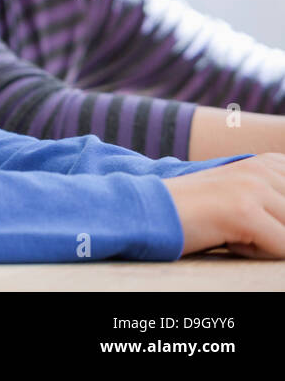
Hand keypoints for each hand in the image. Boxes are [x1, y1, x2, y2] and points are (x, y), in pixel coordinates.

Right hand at [163, 153, 284, 256]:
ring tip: (231, 231)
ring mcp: (253, 188)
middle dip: (275, 231)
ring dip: (266, 242)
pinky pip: (283, 248)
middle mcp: (262, 169)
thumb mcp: (240, 196)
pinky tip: (227, 238)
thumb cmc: (193, 212)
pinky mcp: (244, 212)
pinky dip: (256, 253)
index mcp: (265, 163)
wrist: (146, 211)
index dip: (277, 218)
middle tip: (236, 225)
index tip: (244, 215)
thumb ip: (273, 198)